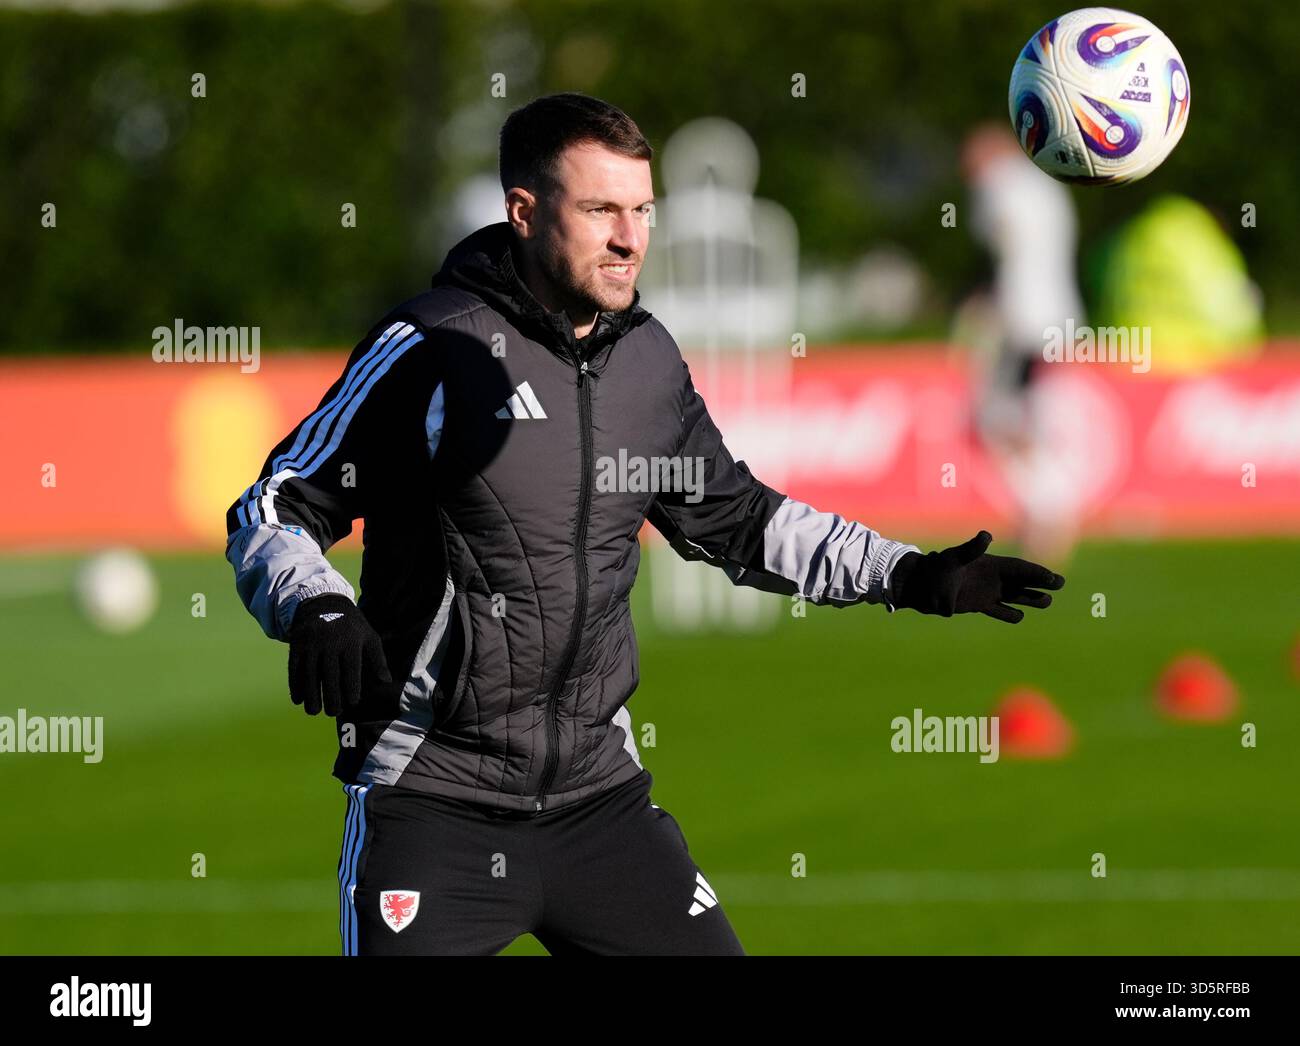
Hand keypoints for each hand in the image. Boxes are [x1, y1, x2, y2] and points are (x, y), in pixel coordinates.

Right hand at [287, 594, 392, 714]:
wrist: (323, 602)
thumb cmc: (351, 625)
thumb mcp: (368, 636)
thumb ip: (377, 659)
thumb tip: (386, 682)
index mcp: (351, 641)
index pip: (351, 669)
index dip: (352, 687)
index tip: (352, 702)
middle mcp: (331, 642)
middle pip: (330, 674)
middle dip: (331, 696)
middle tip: (333, 713)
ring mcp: (312, 643)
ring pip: (310, 674)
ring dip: (311, 695)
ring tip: (313, 712)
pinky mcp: (297, 644)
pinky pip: (294, 668)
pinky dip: (295, 685)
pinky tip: (298, 700)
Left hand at [888, 531, 1063, 623]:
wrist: (920, 585)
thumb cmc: (936, 568)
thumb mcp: (955, 557)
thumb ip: (972, 548)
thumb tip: (986, 535)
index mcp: (990, 564)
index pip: (1019, 568)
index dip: (1036, 572)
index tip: (1053, 578)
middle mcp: (992, 578)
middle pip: (1022, 580)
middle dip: (1040, 583)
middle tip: (1059, 584)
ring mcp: (986, 592)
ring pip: (1015, 595)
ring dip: (1030, 598)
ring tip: (1047, 601)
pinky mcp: (978, 604)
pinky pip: (998, 610)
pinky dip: (1008, 614)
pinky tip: (1020, 616)